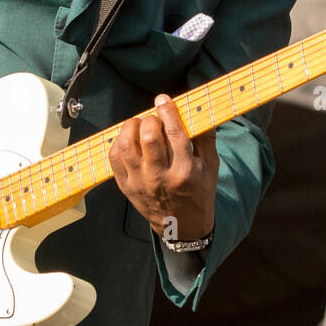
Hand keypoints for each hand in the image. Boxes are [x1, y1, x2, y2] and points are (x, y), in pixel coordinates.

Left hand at [109, 94, 217, 242]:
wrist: (182, 226)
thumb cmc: (198, 192)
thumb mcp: (210, 166)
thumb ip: (205, 137)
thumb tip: (200, 110)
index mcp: (185, 171)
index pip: (174, 134)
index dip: (167, 112)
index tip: (163, 99)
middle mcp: (160, 177)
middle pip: (148, 138)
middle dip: (150, 120)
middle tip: (154, 118)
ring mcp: (140, 183)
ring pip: (127, 146)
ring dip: (131, 128)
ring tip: (139, 125)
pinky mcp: (126, 186)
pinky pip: (114, 158)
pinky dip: (119, 142)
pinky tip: (130, 139)